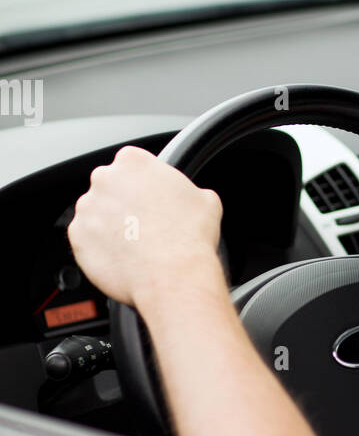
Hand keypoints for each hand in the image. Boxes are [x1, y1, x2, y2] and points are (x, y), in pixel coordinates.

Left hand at [68, 146, 223, 309]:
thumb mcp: (204, 200)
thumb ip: (186, 189)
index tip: (148, 197)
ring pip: (95, 214)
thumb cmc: (190, 236)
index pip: (130, 163)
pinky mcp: (77, 237)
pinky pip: (86, 240)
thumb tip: (188, 198)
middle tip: (142, 223)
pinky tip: (123, 257)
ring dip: (109, 225)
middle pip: (109, 186)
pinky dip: (100, 248)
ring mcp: (87, 208)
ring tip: (134, 245)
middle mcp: (104, 179)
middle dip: (121, 202)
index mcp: (133, 161)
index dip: (141, 183)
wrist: (173, 274)